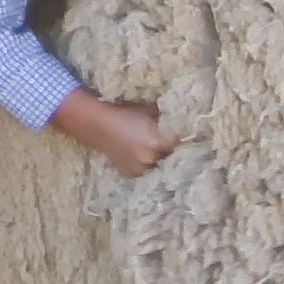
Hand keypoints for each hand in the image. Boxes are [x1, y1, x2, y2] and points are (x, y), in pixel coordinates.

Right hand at [49, 90, 174, 178]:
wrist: (97, 124)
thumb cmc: (124, 113)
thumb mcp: (148, 110)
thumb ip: (164, 118)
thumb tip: (178, 120)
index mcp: (157, 142)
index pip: (179, 147)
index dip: (182, 144)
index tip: (186, 140)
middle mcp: (149, 158)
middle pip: (169, 160)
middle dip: (170, 154)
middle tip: (171, 147)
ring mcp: (138, 168)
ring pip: (157, 168)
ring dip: (158, 162)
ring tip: (155, 153)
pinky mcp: (129, 173)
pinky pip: (144, 172)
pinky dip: (145, 166)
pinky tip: (143, 158)